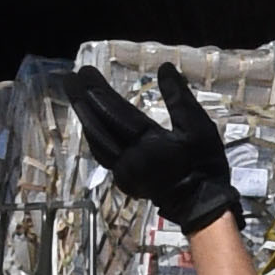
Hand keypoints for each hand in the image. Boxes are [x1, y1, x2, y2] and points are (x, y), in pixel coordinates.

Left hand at [69, 59, 239, 235]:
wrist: (203, 206)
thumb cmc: (204, 164)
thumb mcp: (199, 127)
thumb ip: (179, 97)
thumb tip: (165, 67)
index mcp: (147, 145)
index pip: (115, 112)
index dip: (97, 91)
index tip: (84, 71)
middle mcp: (129, 160)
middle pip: (98, 126)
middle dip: (82, 100)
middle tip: (70, 78)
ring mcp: (124, 173)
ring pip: (97, 142)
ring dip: (85, 118)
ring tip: (76, 98)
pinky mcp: (125, 181)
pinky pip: (102, 155)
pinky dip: (95, 136)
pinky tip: (92, 126)